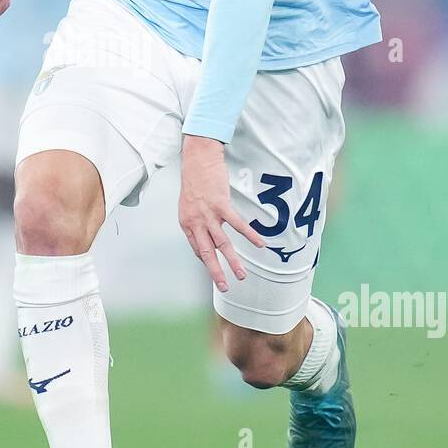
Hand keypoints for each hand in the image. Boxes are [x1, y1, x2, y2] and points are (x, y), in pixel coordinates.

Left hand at [179, 134, 264, 291]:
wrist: (198, 159)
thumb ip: (197, 219)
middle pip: (208, 253)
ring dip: (233, 261)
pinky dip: (249, 236)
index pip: (197, 248)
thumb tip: (207, 231)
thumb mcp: (190, 203)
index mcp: (187, 223)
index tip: (216, 271)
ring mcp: (209, 214)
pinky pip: (237, 225)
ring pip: (223, 244)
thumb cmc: (195, 179)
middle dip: (216, 272)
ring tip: (242, 275)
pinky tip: (259, 244)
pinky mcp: (221, 205)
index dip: (207, 261)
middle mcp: (196, 222)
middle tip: (225, 287)